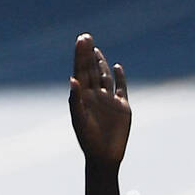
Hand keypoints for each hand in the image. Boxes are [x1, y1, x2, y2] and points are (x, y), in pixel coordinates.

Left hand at [69, 34, 129, 163]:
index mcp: (83, 96)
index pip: (81, 70)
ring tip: (95, 49)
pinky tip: (117, 67)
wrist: (104, 157)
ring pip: (104, 76)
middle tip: (86, 37)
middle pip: (91, 70)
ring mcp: (109, 100)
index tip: (81, 39)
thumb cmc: (88, 141)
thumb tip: (72, 79)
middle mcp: (95, 95)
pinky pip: (121, 88)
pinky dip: (120, 77)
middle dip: (88, 54)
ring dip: (100, 63)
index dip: (80, 55)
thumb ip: (75, 100)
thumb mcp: (80, 120)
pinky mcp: (122, 107)